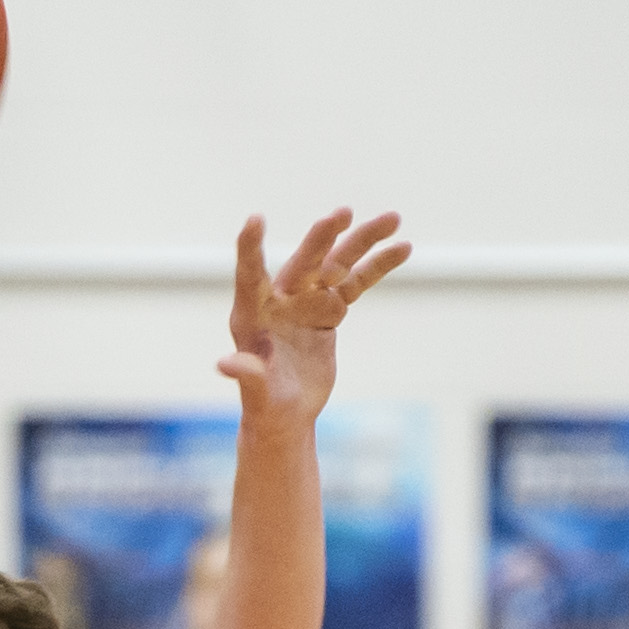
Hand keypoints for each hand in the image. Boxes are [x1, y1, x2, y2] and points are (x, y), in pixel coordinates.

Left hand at [219, 208, 407, 427]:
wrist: (286, 414)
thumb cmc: (263, 405)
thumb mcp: (256, 393)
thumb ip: (246, 374)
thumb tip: (224, 364)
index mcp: (252, 314)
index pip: (250, 275)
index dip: (251, 248)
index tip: (255, 219)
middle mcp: (279, 300)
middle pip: (303, 262)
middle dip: (321, 239)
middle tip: (340, 214)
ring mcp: (307, 301)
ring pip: (337, 264)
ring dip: (363, 240)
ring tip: (393, 218)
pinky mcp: (330, 310)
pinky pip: (357, 282)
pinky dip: (378, 266)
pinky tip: (404, 248)